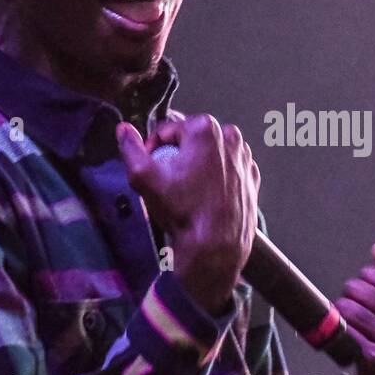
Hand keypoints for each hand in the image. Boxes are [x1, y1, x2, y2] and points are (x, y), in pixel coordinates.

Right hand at [116, 114, 260, 315]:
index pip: (167, 130)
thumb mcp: (144, 177)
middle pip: (190, 140)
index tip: (151, 166)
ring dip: (197, 165)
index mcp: (204, 129)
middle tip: (169, 181)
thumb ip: (130, 148)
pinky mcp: (250, 176)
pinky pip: (227, 169)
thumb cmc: (184, 212)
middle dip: (176, 155)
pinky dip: (216, 177)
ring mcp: (244, 157)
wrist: (215, 245)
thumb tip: (124, 130)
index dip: (153, 148)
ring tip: (188, 190)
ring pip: (210, 153)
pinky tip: (206, 195)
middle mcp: (230, 137)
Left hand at [334, 242, 374, 374]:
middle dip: (350, 297)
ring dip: (342, 315)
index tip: (366, 300)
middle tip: (354, 315)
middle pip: (359, 287)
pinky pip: (345, 331)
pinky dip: (341, 336)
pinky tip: (348, 345)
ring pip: (349, 306)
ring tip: (349, 328)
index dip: (363, 284)